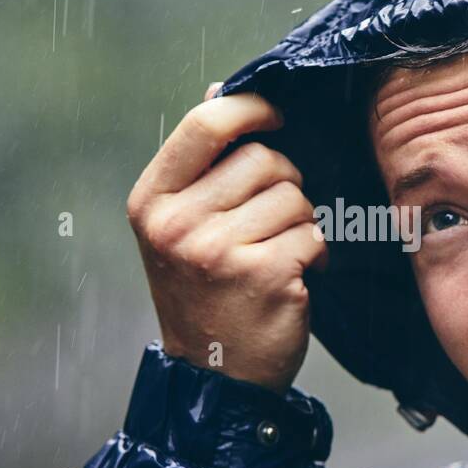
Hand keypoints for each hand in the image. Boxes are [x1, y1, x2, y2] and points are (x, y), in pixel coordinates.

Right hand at [126, 84, 327, 392]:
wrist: (215, 378)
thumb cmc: (205, 295)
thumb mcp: (181, 227)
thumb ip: (201, 163)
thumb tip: (220, 89)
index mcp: (152, 202)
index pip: (205, 123)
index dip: (250, 109)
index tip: (275, 116)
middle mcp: (178, 224)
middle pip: (263, 159)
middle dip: (284, 184)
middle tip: (271, 222)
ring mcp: (219, 251)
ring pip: (294, 196)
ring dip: (301, 223)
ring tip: (278, 254)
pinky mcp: (264, 275)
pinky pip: (313, 235)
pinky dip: (315, 255)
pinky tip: (293, 278)